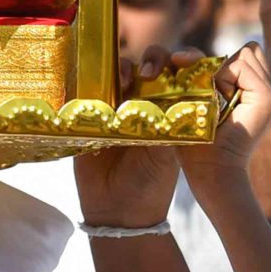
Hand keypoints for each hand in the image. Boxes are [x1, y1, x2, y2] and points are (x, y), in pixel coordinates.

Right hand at [74, 47, 193, 225]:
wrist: (119, 212)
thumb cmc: (152, 184)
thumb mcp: (169, 154)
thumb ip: (171, 126)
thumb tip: (177, 99)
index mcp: (170, 109)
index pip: (178, 72)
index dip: (182, 59)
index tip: (182, 60)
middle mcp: (144, 102)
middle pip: (148, 64)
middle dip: (152, 60)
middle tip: (150, 74)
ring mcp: (116, 106)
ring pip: (117, 72)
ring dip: (119, 69)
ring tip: (122, 82)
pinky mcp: (90, 116)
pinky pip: (88, 91)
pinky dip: (88, 83)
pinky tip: (92, 87)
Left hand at [177, 42, 270, 193]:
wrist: (210, 169)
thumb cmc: (197, 142)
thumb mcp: (198, 101)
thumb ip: (201, 75)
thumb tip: (183, 55)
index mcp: (254, 92)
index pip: (245, 55)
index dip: (223, 63)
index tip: (204, 83)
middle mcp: (266, 91)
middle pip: (248, 51)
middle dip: (224, 66)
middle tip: (214, 99)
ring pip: (245, 54)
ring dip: (222, 74)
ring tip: (218, 103)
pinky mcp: (269, 98)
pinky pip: (242, 65)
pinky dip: (224, 78)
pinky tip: (221, 102)